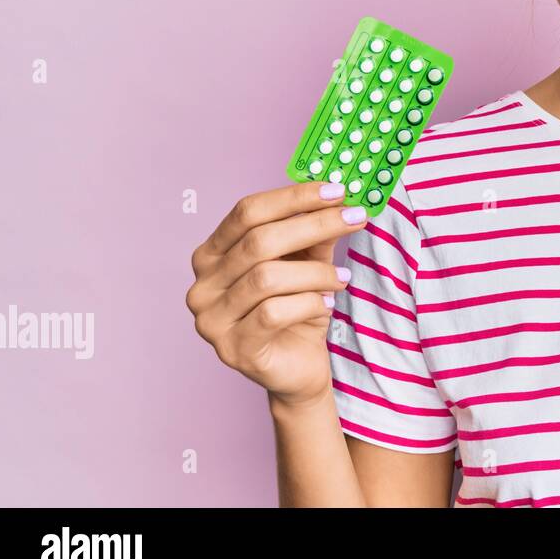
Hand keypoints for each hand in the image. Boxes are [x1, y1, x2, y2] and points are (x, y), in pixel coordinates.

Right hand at [186, 181, 368, 408]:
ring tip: (342, 277)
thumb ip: (315, 234)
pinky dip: (309, 303)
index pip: (247, 211)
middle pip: (258, 240)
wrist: (298, 367)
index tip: (336, 191)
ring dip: (315, 272)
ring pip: (266, 277)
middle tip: (356, 220)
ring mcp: (212, 319)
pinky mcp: (233, 348)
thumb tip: (339, 199)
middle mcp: (203, 284)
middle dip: (314, 225)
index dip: (293, 197)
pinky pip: (273, 313)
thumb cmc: (298, 310)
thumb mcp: (308, 263)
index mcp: (213, 254)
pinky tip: (327, 304)